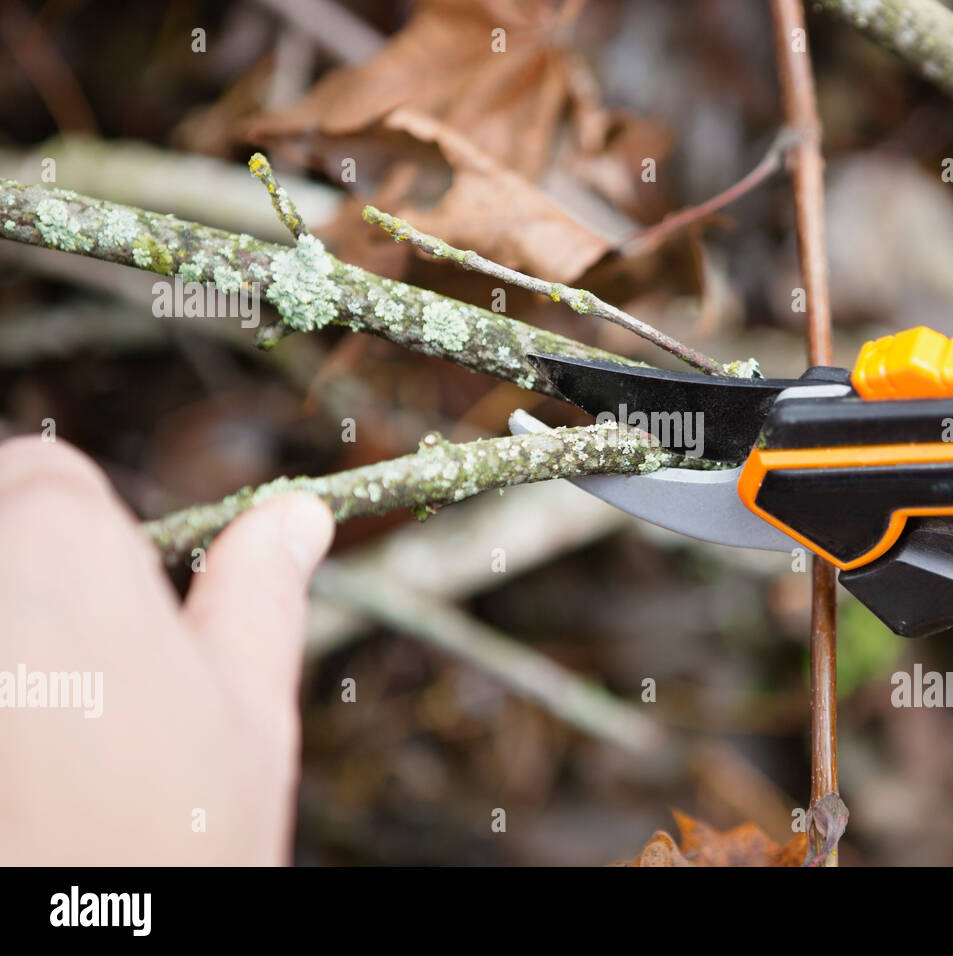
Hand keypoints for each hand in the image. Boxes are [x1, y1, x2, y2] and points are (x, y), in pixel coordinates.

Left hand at [0, 436, 333, 863]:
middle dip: (30, 588)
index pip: (44, 472)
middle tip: (71, 685)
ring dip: (11, 646)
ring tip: (40, 725)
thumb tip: (298, 516)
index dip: (80, 537)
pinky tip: (19, 765)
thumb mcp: (245, 712)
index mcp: (58, 540)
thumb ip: (259, 592)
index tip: (104, 612)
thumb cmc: (172, 844)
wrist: (89, 947)